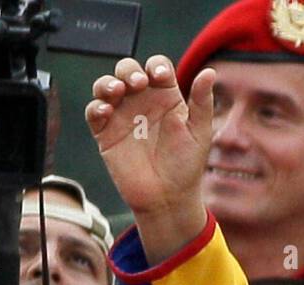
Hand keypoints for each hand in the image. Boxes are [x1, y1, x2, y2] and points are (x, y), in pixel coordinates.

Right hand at [85, 55, 210, 260]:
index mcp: (166, 98)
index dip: (156, 65)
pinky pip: (94, 112)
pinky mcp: (106, 134)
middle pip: (128, 70)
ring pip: (106, 86)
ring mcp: (122, 116)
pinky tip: (106, 111)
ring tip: (117, 91)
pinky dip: (96, 107)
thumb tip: (209, 72)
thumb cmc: (186, 168)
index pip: (157, 68)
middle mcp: (142, 103)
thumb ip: (202, 103)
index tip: (160, 76)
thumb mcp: (199, 133)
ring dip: (107, 82)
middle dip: (129, 70)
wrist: (168, 199)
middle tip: (137, 83)